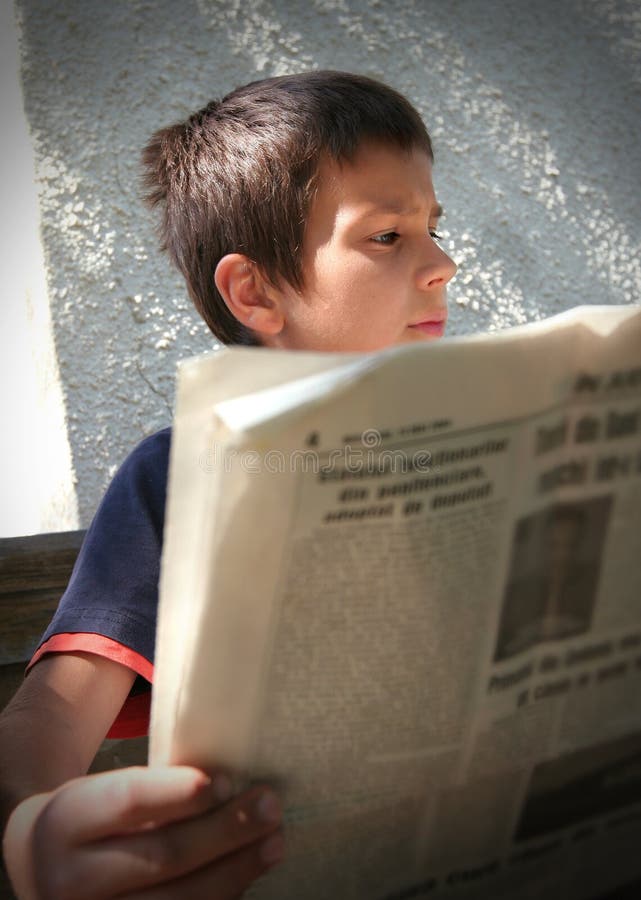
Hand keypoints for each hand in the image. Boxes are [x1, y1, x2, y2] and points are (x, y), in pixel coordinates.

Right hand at [3, 765, 282, 898]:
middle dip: (225, 830)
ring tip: (274, 843)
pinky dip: (220, 898)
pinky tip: (246, 874)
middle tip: (270, 805)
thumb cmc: (91, 818)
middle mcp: (71, 879)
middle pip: (162, 856)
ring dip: (236, 871)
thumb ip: (155, 790)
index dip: (181, 792)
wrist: (39, 867)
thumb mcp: (102, 791)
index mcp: (67, 821)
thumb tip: (232, 785)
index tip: (227, 780)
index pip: (129, 801)